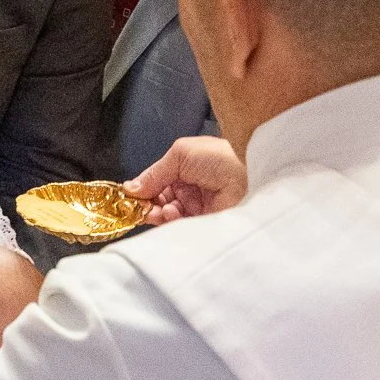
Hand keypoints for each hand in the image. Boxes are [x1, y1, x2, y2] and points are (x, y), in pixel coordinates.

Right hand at [126, 136, 247, 224]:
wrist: (251, 179)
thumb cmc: (222, 158)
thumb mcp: (181, 154)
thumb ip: (154, 172)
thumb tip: (131, 188)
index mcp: (185, 167)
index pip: (156, 180)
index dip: (142, 187)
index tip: (129, 195)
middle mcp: (190, 187)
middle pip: (157, 198)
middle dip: (146, 202)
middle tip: (139, 205)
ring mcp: (196, 206)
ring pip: (165, 213)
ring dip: (158, 211)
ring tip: (161, 208)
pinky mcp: (202, 223)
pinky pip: (178, 225)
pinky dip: (169, 221)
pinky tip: (171, 213)